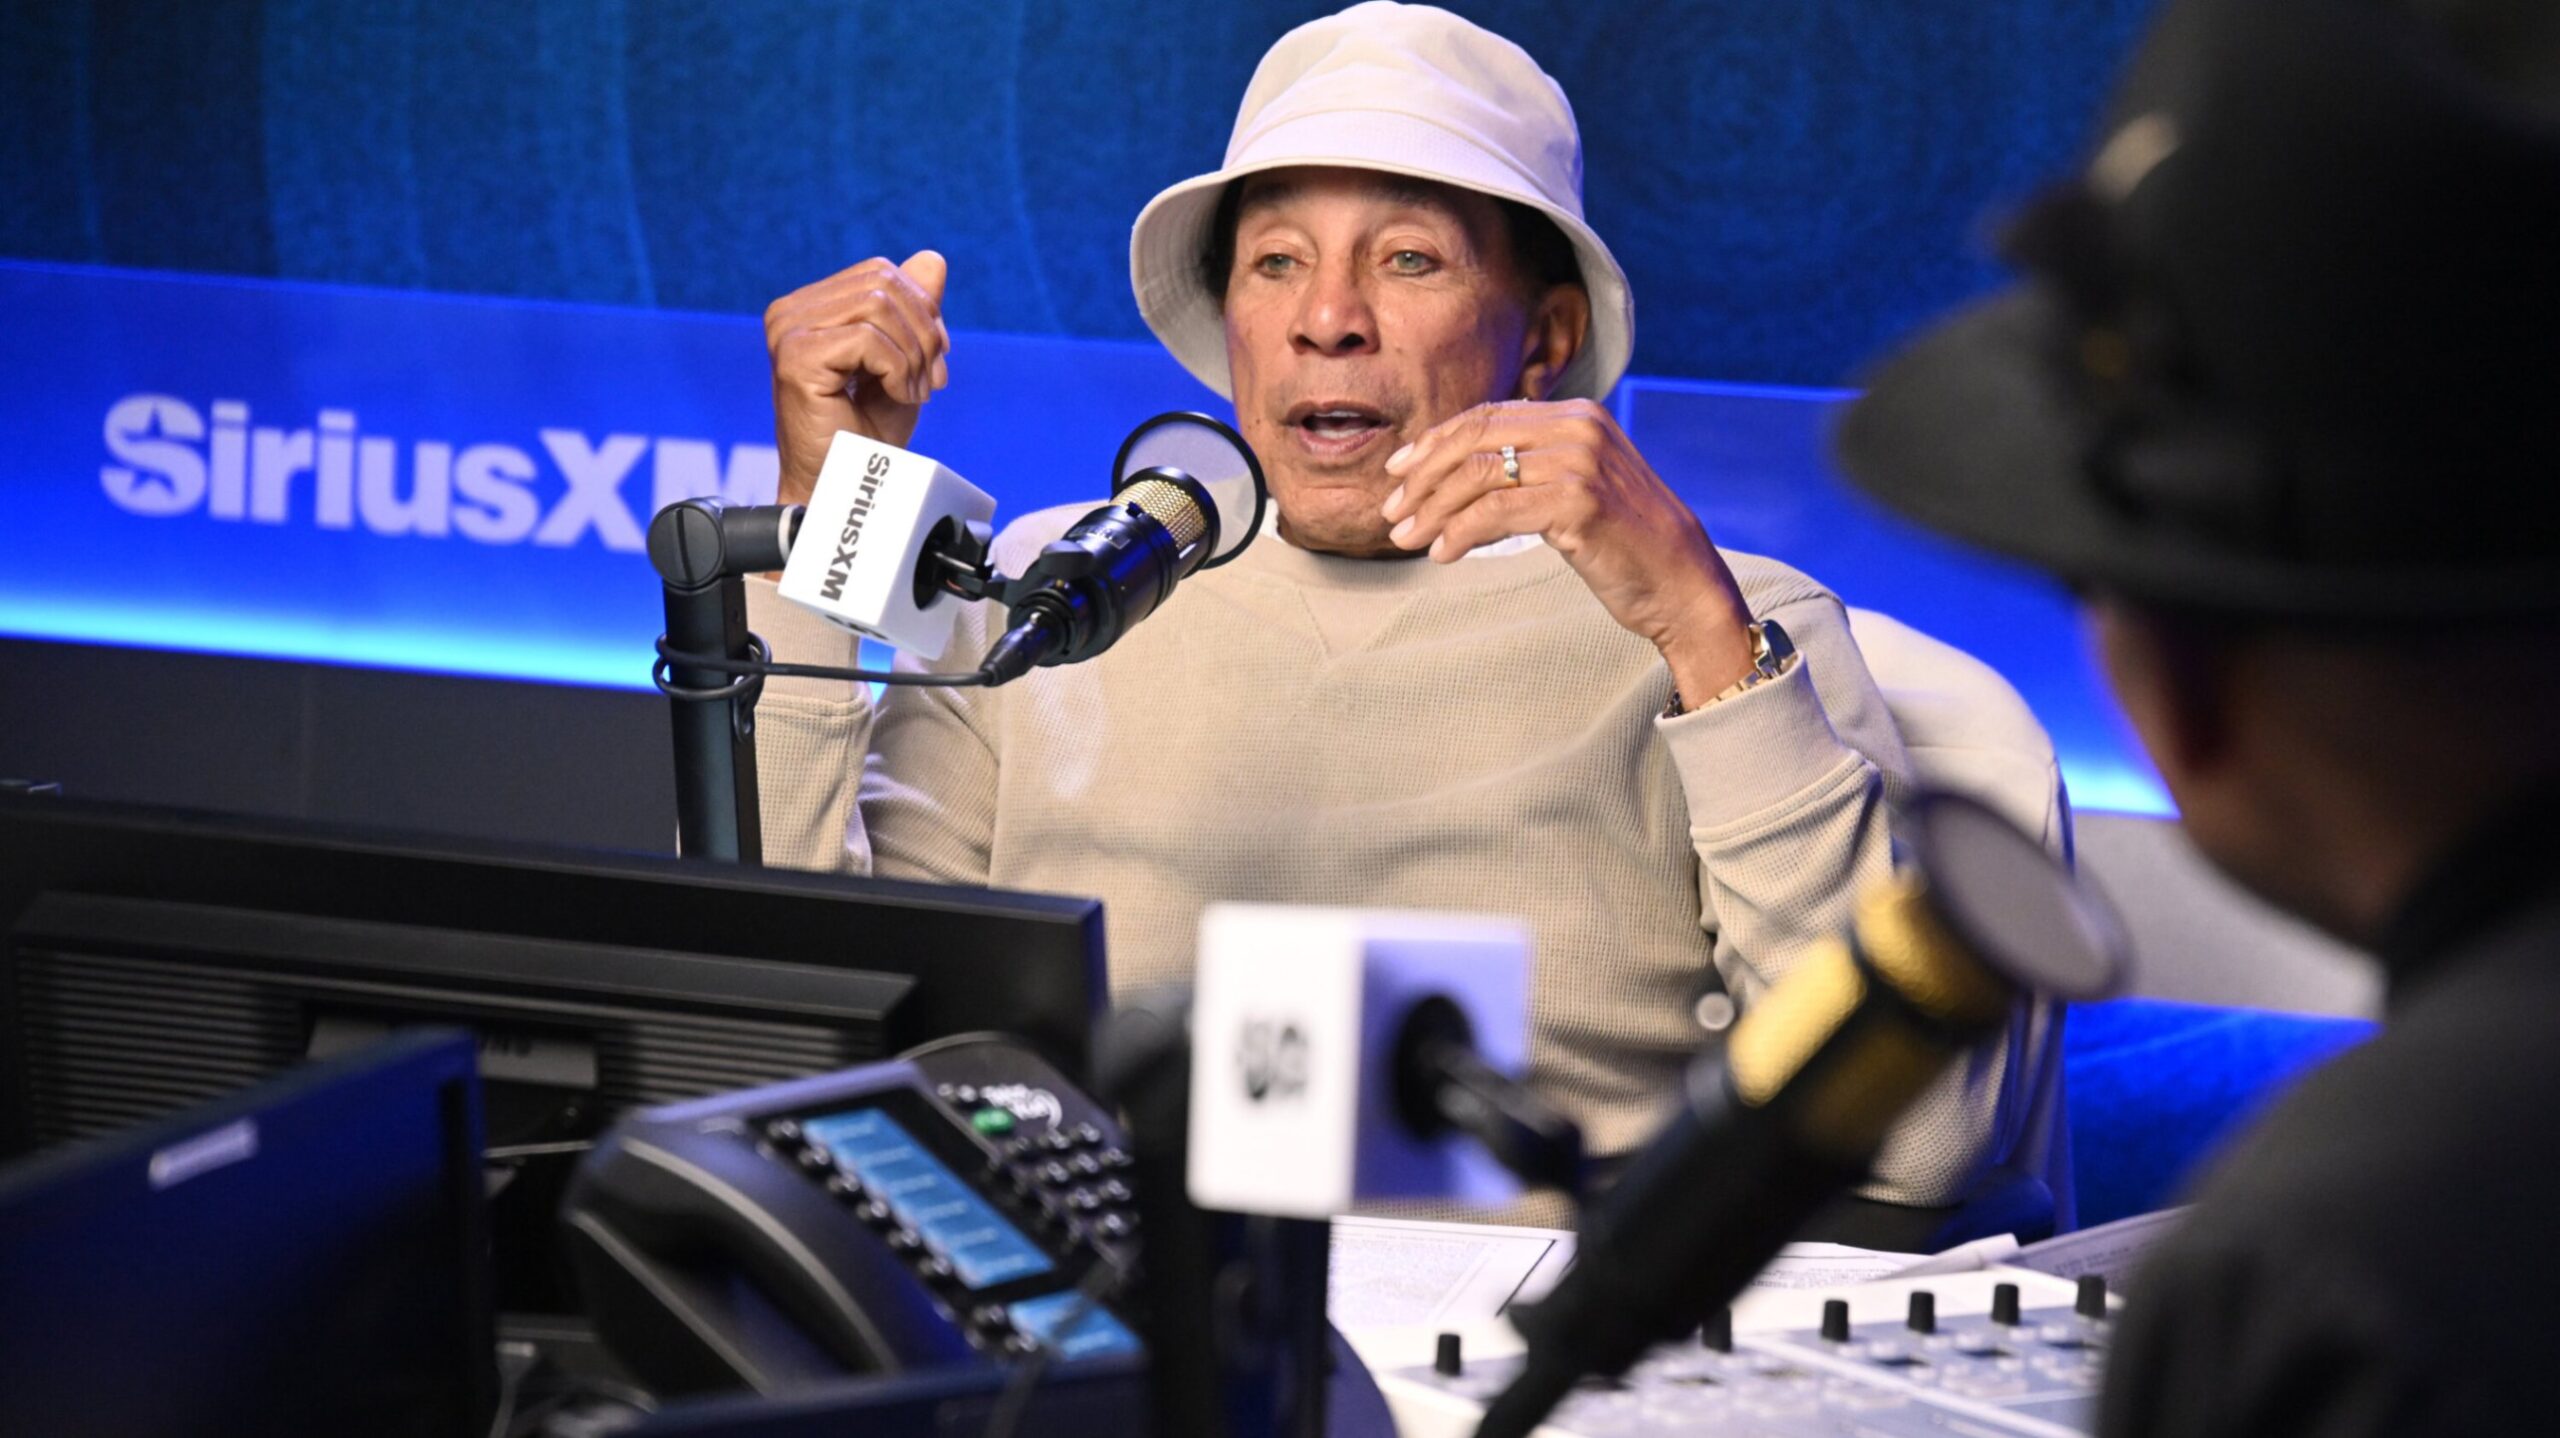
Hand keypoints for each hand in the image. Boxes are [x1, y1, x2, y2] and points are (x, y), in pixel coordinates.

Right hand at [763, 251, 950, 505]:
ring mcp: (787, 333)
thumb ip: (914, 311)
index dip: (922, 312)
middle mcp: (789, 313)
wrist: (844, 486)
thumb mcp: (904, 362)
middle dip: (923, 333)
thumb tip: (932, 258)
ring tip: (911, 393)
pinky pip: (870, 340)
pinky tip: (896, 398)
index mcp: (809, 307)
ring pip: (880, 308)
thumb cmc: (868, 434)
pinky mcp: (795, 358)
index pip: (881, 273)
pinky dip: (899, 371)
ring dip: (913, 356)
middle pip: (884, 284)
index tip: (933, 363)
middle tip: (929, 381)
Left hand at [1381, 399, 1759, 697]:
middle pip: (1474, 440)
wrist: (1680, 580)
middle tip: (1391, 511)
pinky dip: (1459, 533)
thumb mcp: (1575, 485)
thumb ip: (1530, 466)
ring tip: (1406, 539)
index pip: (1486, 417)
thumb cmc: (1622, 541)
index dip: (1434, 443)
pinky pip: (1495, 513)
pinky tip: (1442, 554)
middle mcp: (1578, 428)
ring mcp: (1580, 463)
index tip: (1397, 472)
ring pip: (1478, 477)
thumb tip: (1456, 472)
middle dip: (1422, 476)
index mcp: (1576, 414)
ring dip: (1431, 510)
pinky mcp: (1577, 503)